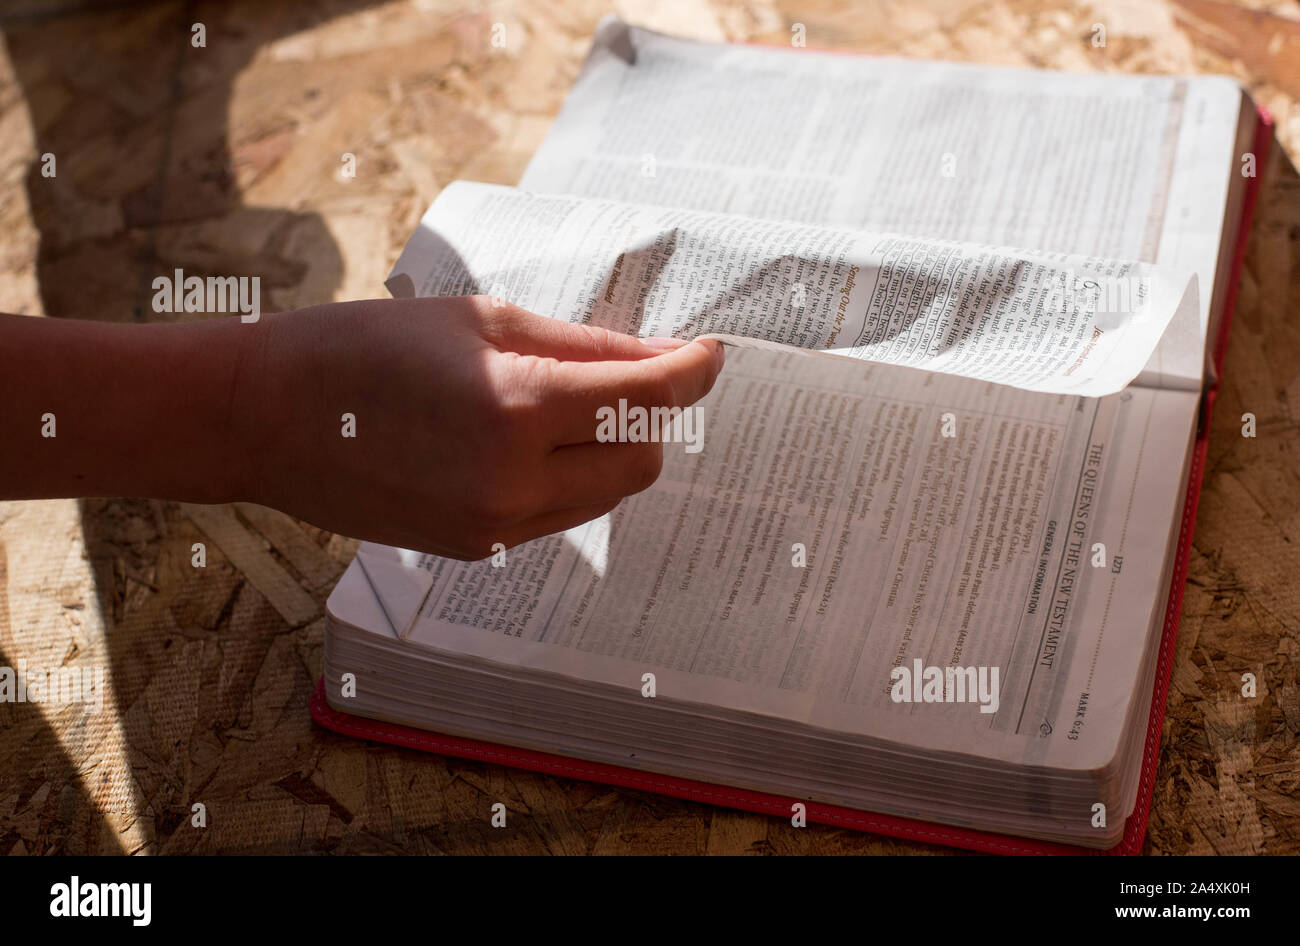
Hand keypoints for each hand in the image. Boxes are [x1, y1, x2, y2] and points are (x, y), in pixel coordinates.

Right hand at [243, 296, 723, 557]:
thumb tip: (660, 355)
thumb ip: (581, 344)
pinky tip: (531, 441)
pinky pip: (559, 515)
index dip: (692, 371)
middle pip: (642, 459)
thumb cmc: (364, 347)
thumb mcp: (480, 320)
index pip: (646, 397)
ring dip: (614, 449)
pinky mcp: (477, 548)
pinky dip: (569, 476)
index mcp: (517, 409)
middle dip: (654, 415)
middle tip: (631, 373)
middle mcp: (515, 482)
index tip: (709, 353)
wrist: (266, 419)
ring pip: (607, 496)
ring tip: (574, 404)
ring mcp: (496, 526)